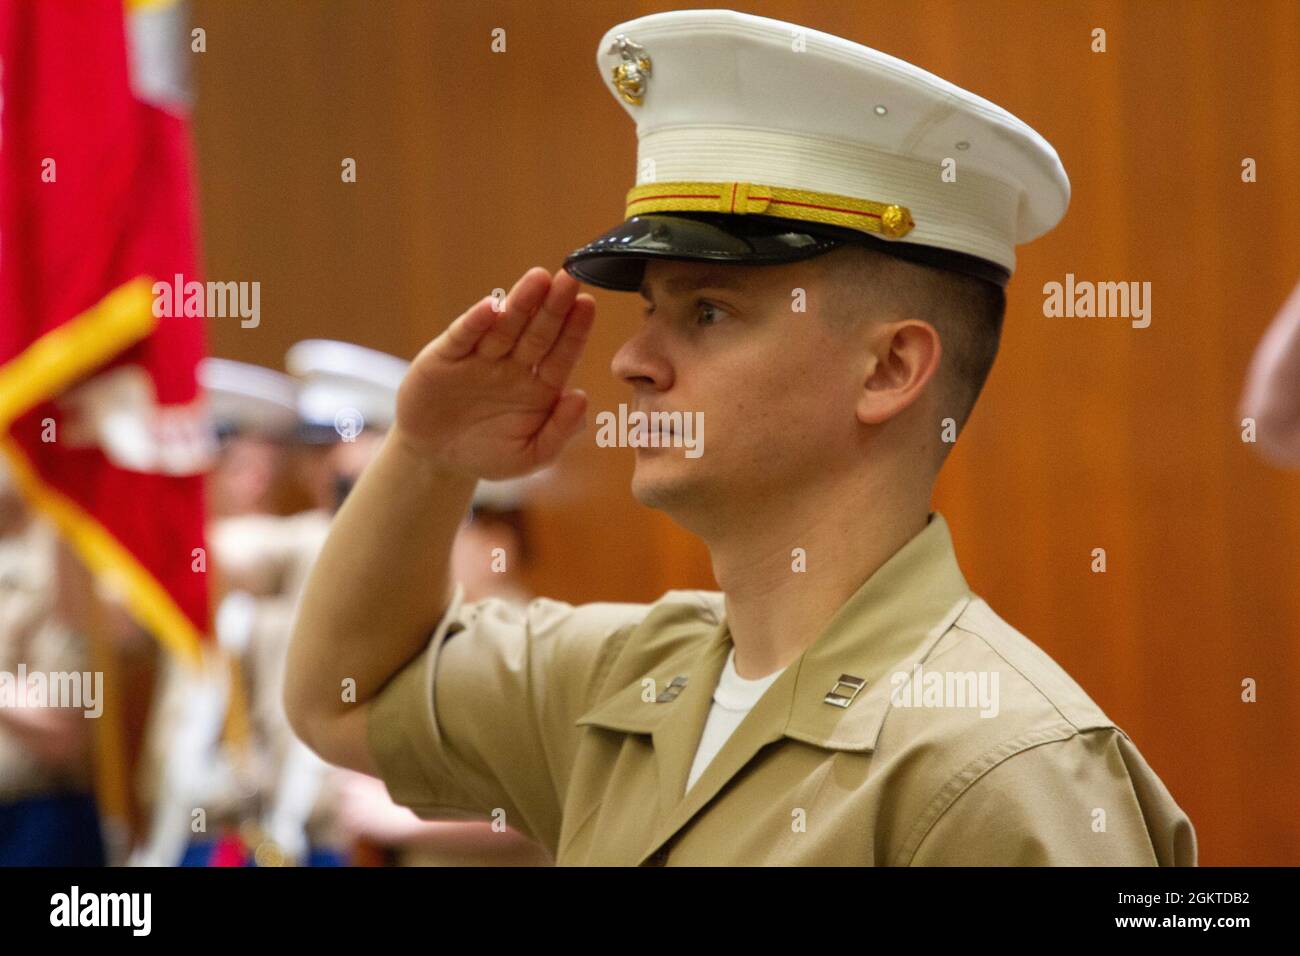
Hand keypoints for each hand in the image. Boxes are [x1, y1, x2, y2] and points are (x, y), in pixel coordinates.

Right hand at [394, 267, 594, 479]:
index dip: (575, 330)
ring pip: (504, 327)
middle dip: (554, 306)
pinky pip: (464, 336)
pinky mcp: (447, 356)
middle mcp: (513, 365)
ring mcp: (480, 357)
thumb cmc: (488, 455)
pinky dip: (476, 322)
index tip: (588, 304)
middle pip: (537, 332)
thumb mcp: (530, 455)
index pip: (562, 353)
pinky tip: (492, 306)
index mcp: (540, 386)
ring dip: (521, 303)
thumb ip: (559, 431)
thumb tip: (581, 396)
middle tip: (570, 278)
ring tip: (539, 278)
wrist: (435, 459)